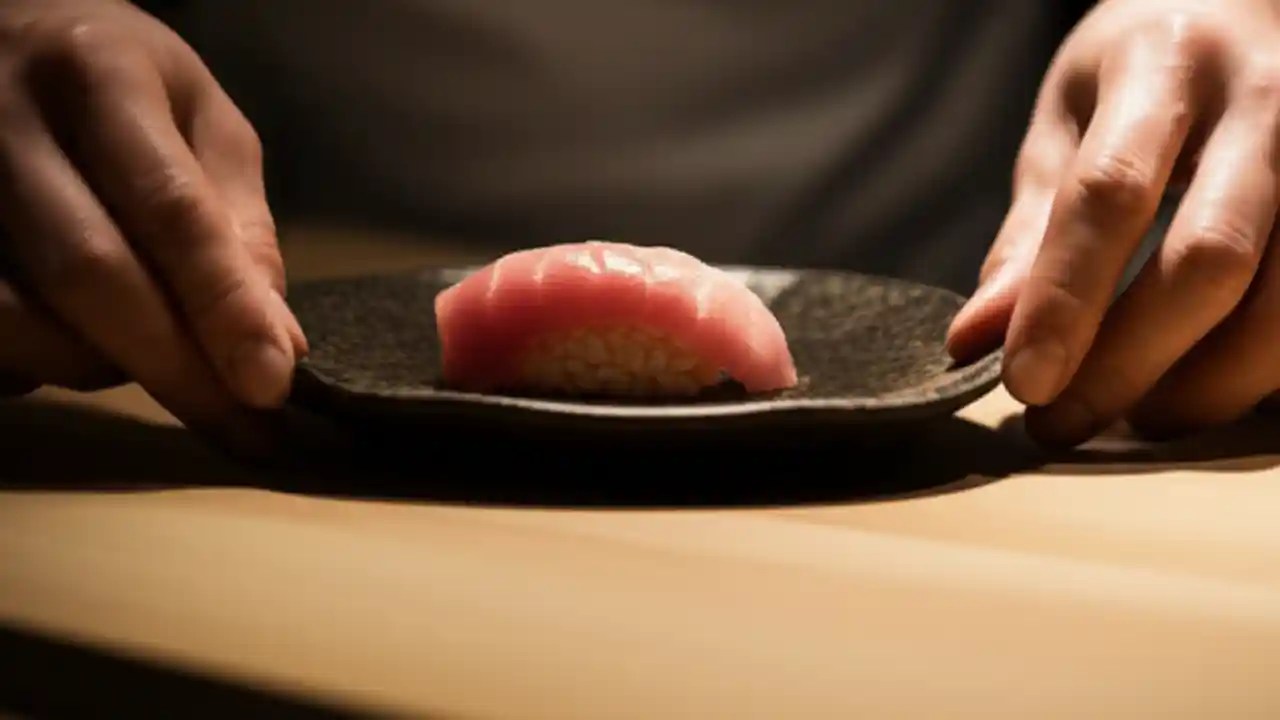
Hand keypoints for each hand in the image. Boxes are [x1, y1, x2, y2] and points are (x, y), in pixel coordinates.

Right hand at [0, 0, 306, 449]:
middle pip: (90, 271)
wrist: (1, 34)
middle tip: (241, 428)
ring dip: (102, 366)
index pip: (169, 207)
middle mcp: (6, 118)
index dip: (222, 306)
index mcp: (100, 74)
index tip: (270, 386)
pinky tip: (75, 343)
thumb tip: (275, 343)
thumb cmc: (124, 85)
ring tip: (156, 354)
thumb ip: (239, 224)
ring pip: (19, 317)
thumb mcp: (205, 124)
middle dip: (175, 367)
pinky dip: (36, 361)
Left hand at [947, 0, 1279, 446]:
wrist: (1249, 4)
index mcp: (1163, 67)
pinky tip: (1208, 384)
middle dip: (1130, 362)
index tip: (1025, 385)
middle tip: (1062, 423)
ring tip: (1138, 416)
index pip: (1110, 194)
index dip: (1064, 300)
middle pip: (1209, 258)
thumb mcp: (1067, 126)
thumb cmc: (1141, 72)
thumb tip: (974, 342)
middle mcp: (1266, 98)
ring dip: (1207, 385)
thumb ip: (1029, 235)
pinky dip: (1260, 369)